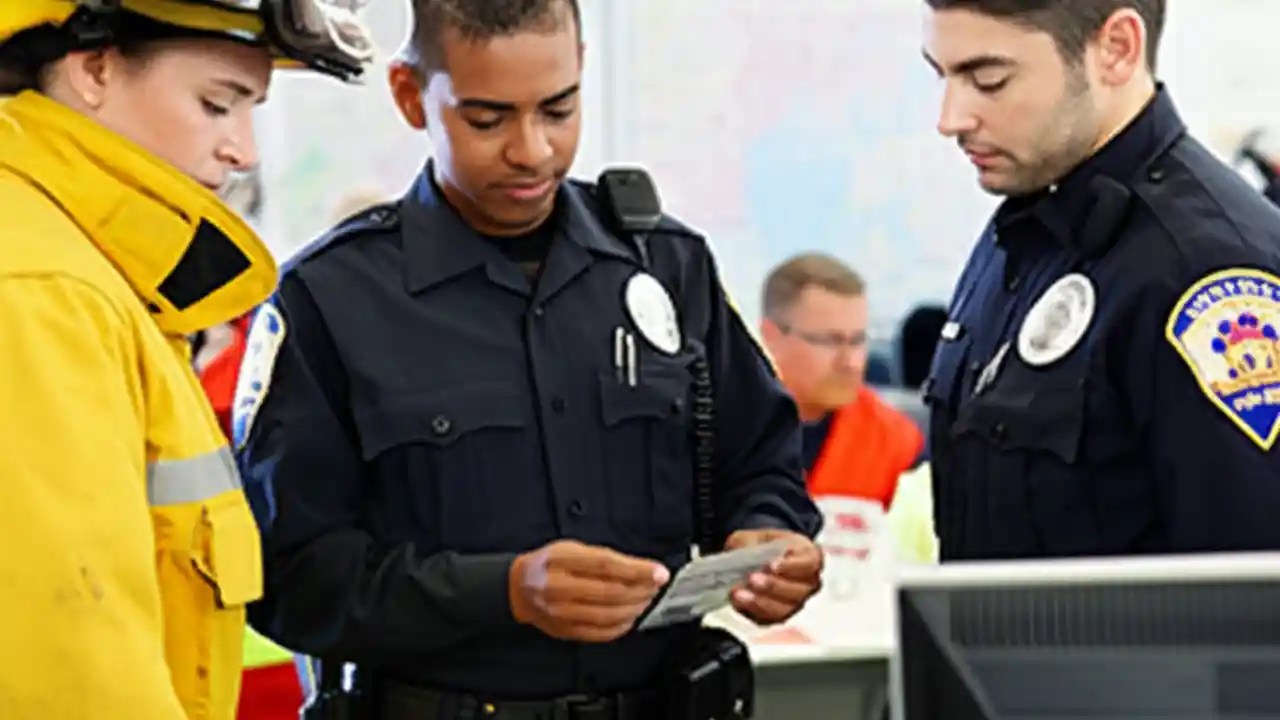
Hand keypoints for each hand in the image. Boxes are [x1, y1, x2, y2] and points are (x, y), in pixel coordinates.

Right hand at [509, 540, 669, 642]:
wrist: (518, 588)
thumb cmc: (549, 564)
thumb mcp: (572, 548)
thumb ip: (603, 558)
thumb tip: (640, 569)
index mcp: (561, 560)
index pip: (606, 565)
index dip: (637, 570)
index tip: (659, 572)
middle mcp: (558, 588)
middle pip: (611, 592)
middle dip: (641, 590)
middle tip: (656, 585)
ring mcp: (561, 613)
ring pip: (608, 615)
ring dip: (635, 608)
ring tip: (647, 599)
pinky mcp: (565, 631)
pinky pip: (600, 633)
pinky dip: (622, 626)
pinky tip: (631, 616)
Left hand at [723, 529, 822, 625]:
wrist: (752, 557)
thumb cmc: (762, 545)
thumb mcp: (758, 537)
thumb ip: (757, 547)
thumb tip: (751, 559)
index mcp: (811, 557)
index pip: (810, 564)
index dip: (791, 566)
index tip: (771, 565)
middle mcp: (809, 584)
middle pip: (798, 591)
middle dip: (773, 586)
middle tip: (753, 578)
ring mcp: (796, 603)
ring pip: (784, 609)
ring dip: (761, 602)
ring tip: (740, 593)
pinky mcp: (778, 616)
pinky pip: (768, 619)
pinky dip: (752, 610)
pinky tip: (738, 601)